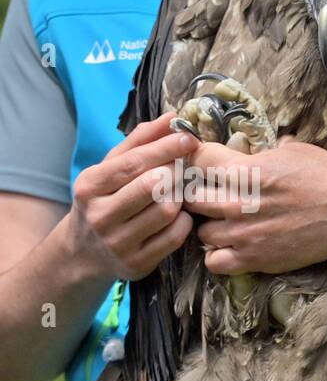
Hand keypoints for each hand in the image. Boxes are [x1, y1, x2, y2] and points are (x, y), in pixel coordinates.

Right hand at [68, 113, 197, 280]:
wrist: (84, 253)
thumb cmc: (105, 200)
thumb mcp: (111, 168)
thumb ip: (140, 141)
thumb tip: (171, 117)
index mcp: (90, 186)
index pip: (133, 164)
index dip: (165, 149)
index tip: (188, 138)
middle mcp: (100, 215)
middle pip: (153, 187)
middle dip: (176, 173)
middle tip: (185, 168)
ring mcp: (119, 242)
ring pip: (167, 211)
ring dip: (181, 197)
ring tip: (179, 192)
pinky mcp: (137, 263)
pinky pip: (175, 236)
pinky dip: (184, 222)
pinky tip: (179, 215)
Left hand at [182, 137, 326, 274]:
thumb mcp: (292, 150)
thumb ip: (261, 152)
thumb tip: (249, 149)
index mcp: (245, 170)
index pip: (196, 159)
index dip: (196, 158)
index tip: (203, 161)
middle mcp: (237, 202)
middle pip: (189, 197)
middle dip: (197, 193)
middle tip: (209, 193)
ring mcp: (244, 233)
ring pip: (200, 231)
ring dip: (209, 225)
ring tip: (223, 223)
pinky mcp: (255, 258)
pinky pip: (215, 262)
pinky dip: (218, 255)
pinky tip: (231, 246)